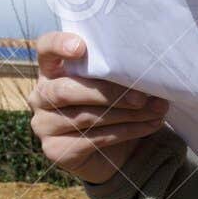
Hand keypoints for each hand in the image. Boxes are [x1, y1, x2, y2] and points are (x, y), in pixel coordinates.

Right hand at [28, 32, 169, 186]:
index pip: (45, 49)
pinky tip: (149, 126)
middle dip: (109, 93)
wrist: (113, 153)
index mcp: (52, 70)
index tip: (81, 47)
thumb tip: (148, 71)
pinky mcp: (56, 151)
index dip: (58, 45)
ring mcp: (44, 125)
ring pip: (85, 117)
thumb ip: (118, 74)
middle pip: (67, 90)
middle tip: (142, 97)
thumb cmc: (113, 107)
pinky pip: (94, 139)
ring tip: (156, 111)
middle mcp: (41, 96)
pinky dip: (127, 132)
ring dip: (127, 114)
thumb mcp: (113, 85)